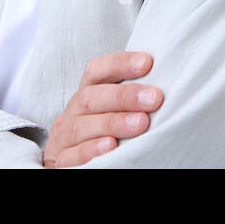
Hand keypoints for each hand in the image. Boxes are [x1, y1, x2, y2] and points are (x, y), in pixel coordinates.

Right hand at [42, 52, 162, 167]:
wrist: (67, 159)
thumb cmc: (98, 131)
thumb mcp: (108, 109)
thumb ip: (127, 97)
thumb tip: (162, 85)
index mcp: (85, 94)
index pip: (96, 71)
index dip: (119, 64)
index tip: (147, 62)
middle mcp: (73, 113)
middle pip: (91, 98)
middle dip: (123, 96)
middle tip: (153, 98)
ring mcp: (63, 138)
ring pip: (81, 126)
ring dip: (113, 122)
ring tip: (141, 123)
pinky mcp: (61, 161)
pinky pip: (73, 154)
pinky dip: (92, 149)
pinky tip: (112, 146)